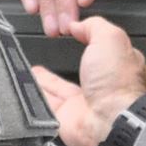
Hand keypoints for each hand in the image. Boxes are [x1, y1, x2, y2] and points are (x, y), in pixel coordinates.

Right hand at [30, 16, 145, 145]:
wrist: (110, 120)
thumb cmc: (118, 84)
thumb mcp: (111, 39)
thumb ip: (94, 27)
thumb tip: (78, 25)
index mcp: (120, 69)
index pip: (107, 54)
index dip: (94, 46)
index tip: (77, 37)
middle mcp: (103, 88)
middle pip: (79, 74)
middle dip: (66, 66)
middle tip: (51, 58)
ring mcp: (84, 105)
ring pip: (59, 90)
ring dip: (45, 83)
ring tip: (31, 73)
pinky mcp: (66, 118)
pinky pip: (45, 105)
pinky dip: (34, 97)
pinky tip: (25, 90)